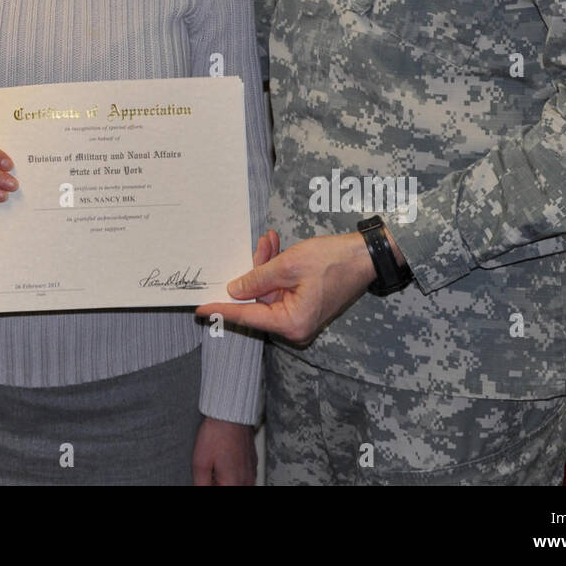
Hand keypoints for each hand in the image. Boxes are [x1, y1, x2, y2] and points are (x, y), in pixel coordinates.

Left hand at [192, 417, 255, 485]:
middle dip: (218, 483)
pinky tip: (225, 463)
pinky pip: (245, 477)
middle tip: (210, 473)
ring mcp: (252, 471)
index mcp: (233, 484)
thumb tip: (199, 490)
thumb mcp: (200, 463)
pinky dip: (234, 475)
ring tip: (216, 467)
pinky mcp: (253, 463)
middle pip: (230, 489)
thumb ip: (201, 484)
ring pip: (239, 485)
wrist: (230, 413)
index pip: (220, 494)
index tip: (206, 479)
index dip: (209, 485)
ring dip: (227, 481)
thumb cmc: (216, 434)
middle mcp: (246, 480)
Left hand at [196, 232, 376, 344]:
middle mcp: (295, 325)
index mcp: (291, 322)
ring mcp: (301, 315)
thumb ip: (258, 279)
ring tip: (270, 241)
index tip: (199, 309)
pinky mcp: (306, 304)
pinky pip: (282, 288)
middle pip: (259, 300)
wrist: (365, 256)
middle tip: (260, 245)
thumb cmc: (331, 261)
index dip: (222, 309)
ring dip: (267, 265)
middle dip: (254, 272)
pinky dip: (277, 269)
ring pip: (269, 290)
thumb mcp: (288, 265)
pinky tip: (276, 248)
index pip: (248, 316)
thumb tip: (235, 291)